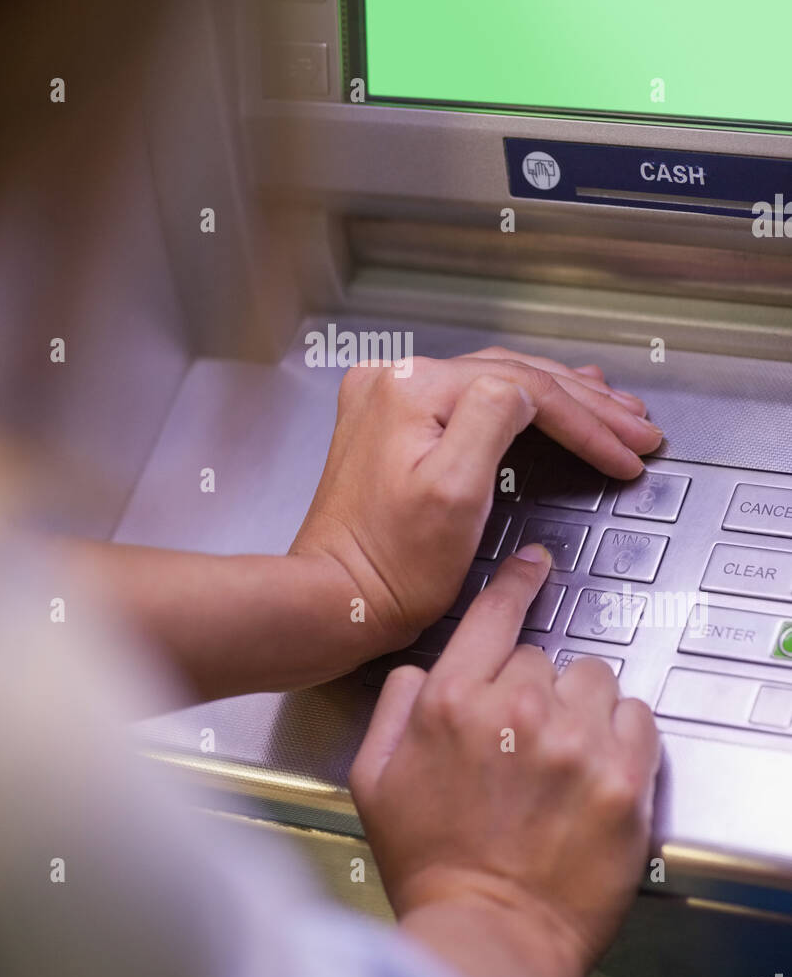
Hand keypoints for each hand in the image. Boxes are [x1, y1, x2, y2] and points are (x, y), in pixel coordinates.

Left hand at [291, 347, 661, 651]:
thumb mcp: (455, 492)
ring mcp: (392, 399)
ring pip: (496, 384)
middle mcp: (397, 379)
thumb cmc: (392, 565)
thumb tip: (526, 389)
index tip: (630, 452)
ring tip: (612, 409)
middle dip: (585, 404)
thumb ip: (493, 421)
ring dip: (558, 398)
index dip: (587, 422)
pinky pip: (470, 401)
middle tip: (639, 427)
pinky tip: (548, 405)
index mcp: (413, 387)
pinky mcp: (392, 425)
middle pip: (514, 377)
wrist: (337, 598)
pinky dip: (518, 407)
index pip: (525, 389)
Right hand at [350, 547, 660, 976]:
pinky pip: (638, 717)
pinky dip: (622, 736)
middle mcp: (515, 710)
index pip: (494, 613)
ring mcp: (573, 742)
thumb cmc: (430, 863)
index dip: (516, 582)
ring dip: (582, 708)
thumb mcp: (374, 777)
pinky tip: (594, 771)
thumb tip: (424, 668)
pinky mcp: (622, 777)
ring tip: (562, 758)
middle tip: (524, 742)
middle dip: (535, 690)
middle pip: (543, 657)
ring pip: (594, 680)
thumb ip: (396, 705)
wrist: (488, 934)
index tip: (534, 563)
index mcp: (451, 701)